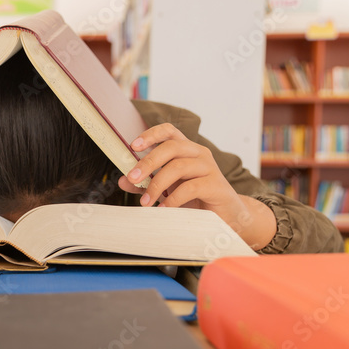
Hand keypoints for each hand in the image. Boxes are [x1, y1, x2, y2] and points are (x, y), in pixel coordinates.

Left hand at [118, 123, 274, 249]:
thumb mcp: (167, 189)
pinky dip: (172, 199)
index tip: (134, 146)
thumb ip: (146, 183)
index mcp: (186, 150)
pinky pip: (189, 187)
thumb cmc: (196, 199)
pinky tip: (163, 208)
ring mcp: (209, 168)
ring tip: (146, 202)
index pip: (169, 131)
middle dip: (147, 163)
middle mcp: (199, 153)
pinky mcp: (216, 185)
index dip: (151, 134)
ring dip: (156, 185)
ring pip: (178, 167)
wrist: (226, 216)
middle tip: (132, 178)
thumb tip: (123, 180)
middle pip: (171, 148)